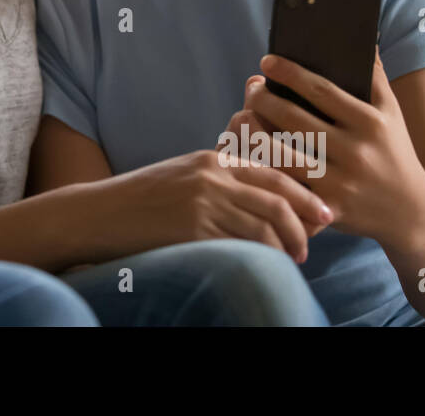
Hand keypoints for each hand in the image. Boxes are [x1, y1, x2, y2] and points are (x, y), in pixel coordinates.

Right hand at [99, 148, 334, 264]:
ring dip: (287, 244)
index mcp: (211, 159)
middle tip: (319, 234)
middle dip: (306, 218)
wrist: (101, 213)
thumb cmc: (143, 198)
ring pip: (264, 224)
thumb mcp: (183, 175)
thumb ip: (218, 178)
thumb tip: (260, 197)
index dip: (304, 189)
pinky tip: (271, 265)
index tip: (323, 208)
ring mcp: (202, 204)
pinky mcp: (193, 230)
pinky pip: (242, 245)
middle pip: (276, 197)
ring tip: (295, 257)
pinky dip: (264, 256)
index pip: (271, 169)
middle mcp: (210, 177)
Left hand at [244, 49, 424, 243]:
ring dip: (255, 133)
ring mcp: (340, 183)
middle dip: (264, 100)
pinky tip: (247, 154)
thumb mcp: (392, 114)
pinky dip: (264, 170)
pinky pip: (286, 186)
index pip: (322, 90)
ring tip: (243, 116)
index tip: (267, 61)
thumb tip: (366, 36)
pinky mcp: (327, 209)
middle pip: (294, 120)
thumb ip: (376, 76)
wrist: (413, 215)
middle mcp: (356, 151)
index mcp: (370, 122)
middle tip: (251, 87)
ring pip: (283, 155)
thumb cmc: (395, 153)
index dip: (289, 73)